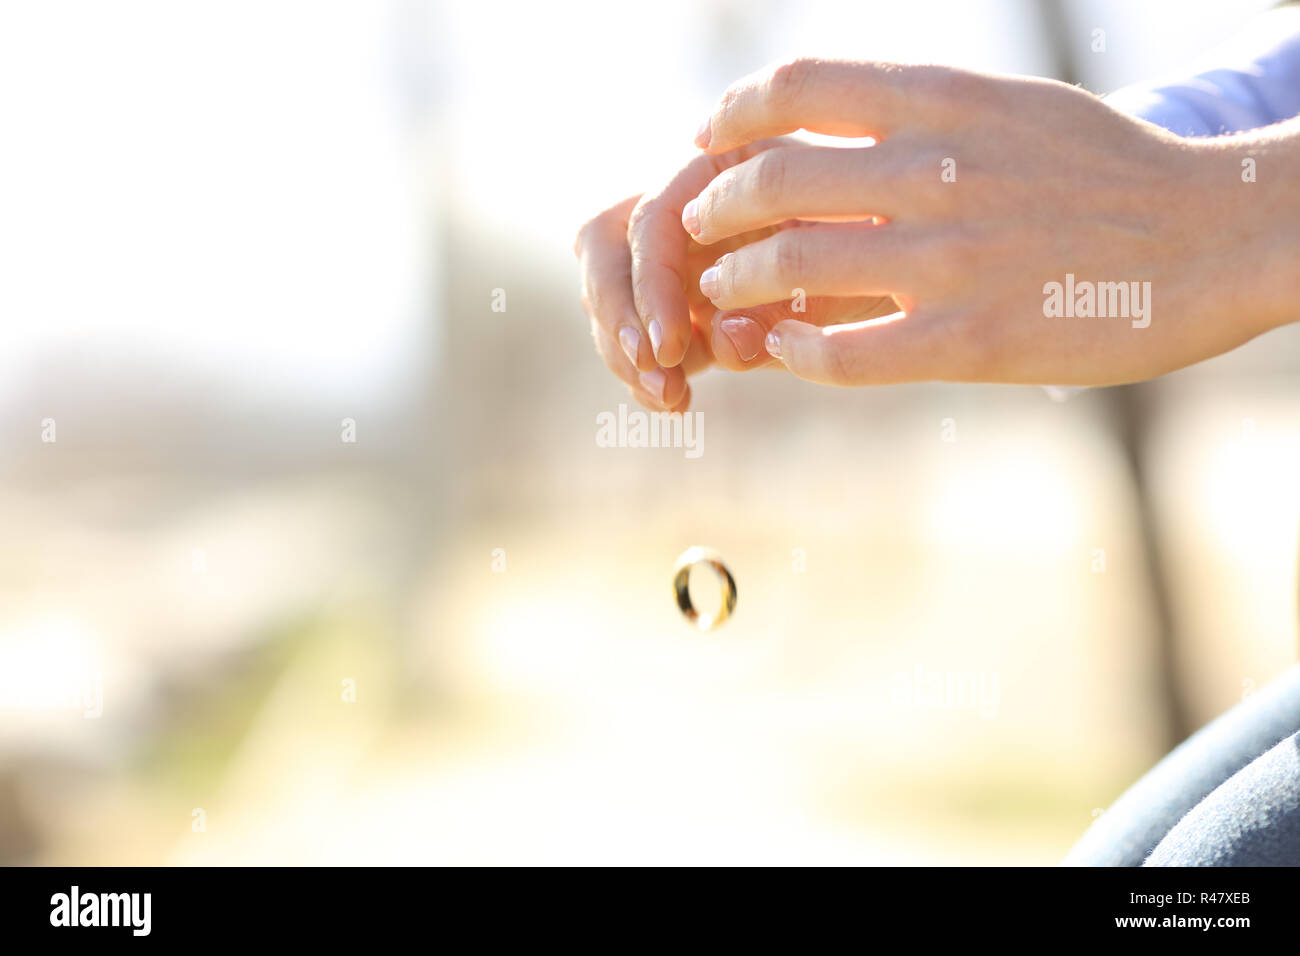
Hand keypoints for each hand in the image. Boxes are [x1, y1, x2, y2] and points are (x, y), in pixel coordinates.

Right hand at [574, 141, 897, 410]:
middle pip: (606, 249)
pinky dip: (649, 369)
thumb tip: (727, 338)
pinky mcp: (680, 302)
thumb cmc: (893, 250)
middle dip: (620, 318)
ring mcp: (679, 250)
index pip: (650, 220)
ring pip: (612, 292)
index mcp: (727, 167)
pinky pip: (641, 333)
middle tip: (658, 377)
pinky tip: (677, 402)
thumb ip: (787, 295)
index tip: (670, 348)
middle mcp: (690, 200)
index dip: (648, 286)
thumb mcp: (851, 270)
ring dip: (626, 351)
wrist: (921, 266)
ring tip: (670, 399)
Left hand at [686, 58, 1299, 385]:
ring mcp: (951, 258)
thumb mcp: (1014, 110)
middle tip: (697, 230)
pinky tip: (784, 351)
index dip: (733, 114)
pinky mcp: (969, 341)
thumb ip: (924, 118)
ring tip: (723, 295)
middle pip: (772, 176)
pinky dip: (794, 352)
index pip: (800, 86)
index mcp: (950, 102)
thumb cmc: (1108, 174)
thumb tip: (832, 131)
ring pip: (791, 264)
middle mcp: (940, 170)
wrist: (1213, 239)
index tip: (707, 139)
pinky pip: (843, 353)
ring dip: (735, 283)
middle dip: (713, 208)